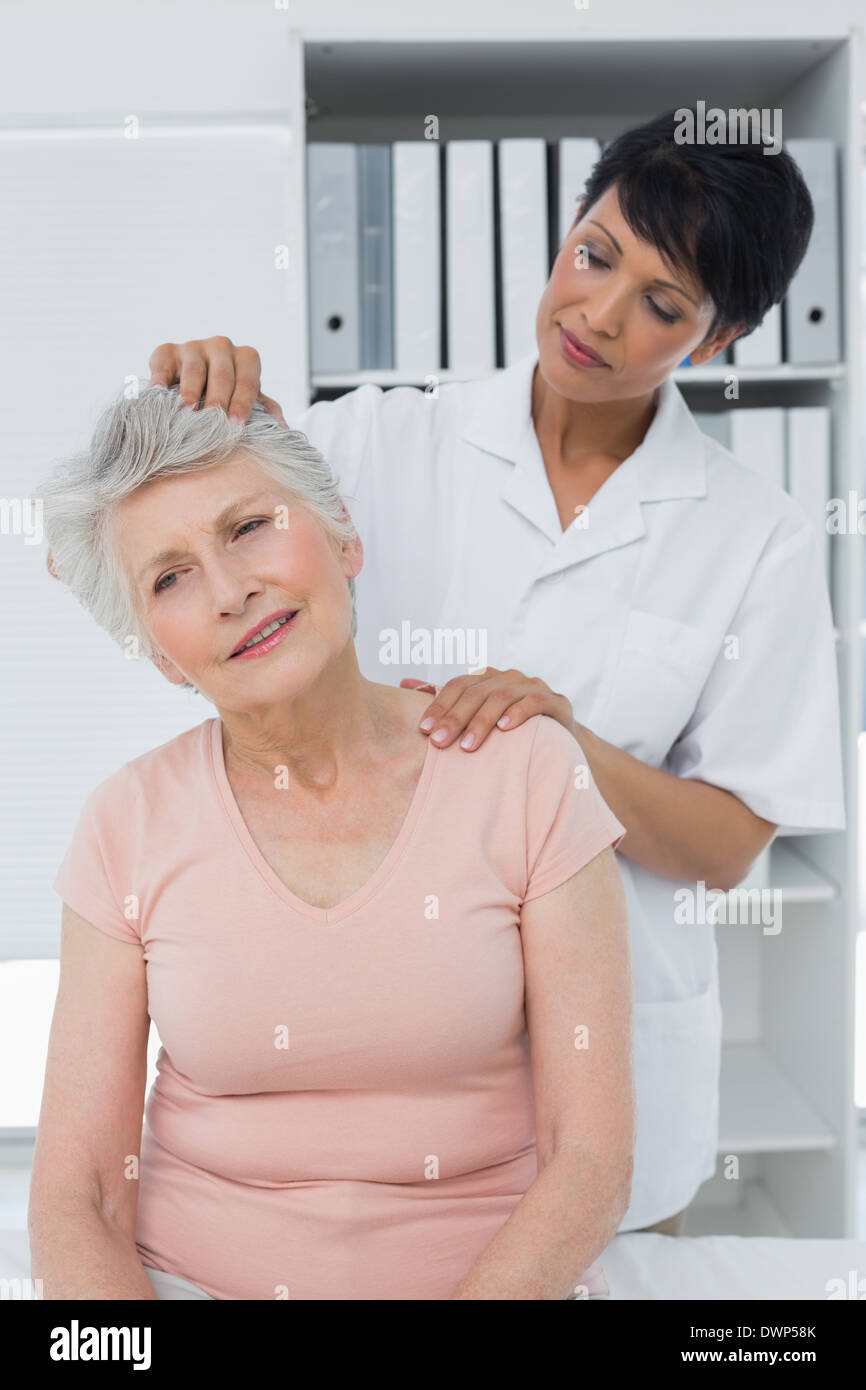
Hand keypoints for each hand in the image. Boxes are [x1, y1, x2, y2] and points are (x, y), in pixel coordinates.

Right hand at [148, 336, 284, 424]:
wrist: (195, 391)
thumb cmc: (229, 399)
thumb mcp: (250, 404)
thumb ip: (267, 414)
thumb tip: (284, 432)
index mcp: (245, 358)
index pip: (248, 379)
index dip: (243, 403)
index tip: (236, 426)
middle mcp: (220, 347)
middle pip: (223, 374)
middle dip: (219, 399)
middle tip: (215, 420)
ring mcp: (193, 347)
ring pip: (194, 369)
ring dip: (191, 392)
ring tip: (187, 412)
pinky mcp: (167, 352)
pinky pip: (163, 364)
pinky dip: (160, 379)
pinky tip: (158, 396)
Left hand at [401, 669, 575, 749]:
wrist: (559, 740)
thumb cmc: (509, 727)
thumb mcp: (476, 712)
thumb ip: (445, 698)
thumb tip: (403, 683)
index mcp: (487, 677)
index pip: (458, 686)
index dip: (440, 706)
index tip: (424, 730)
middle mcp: (508, 677)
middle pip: (477, 692)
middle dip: (456, 718)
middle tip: (440, 743)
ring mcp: (533, 686)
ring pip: (502, 697)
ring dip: (482, 721)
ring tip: (468, 746)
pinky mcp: (556, 701)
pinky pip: (535, 702)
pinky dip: (519, 713)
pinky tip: (505, 728)